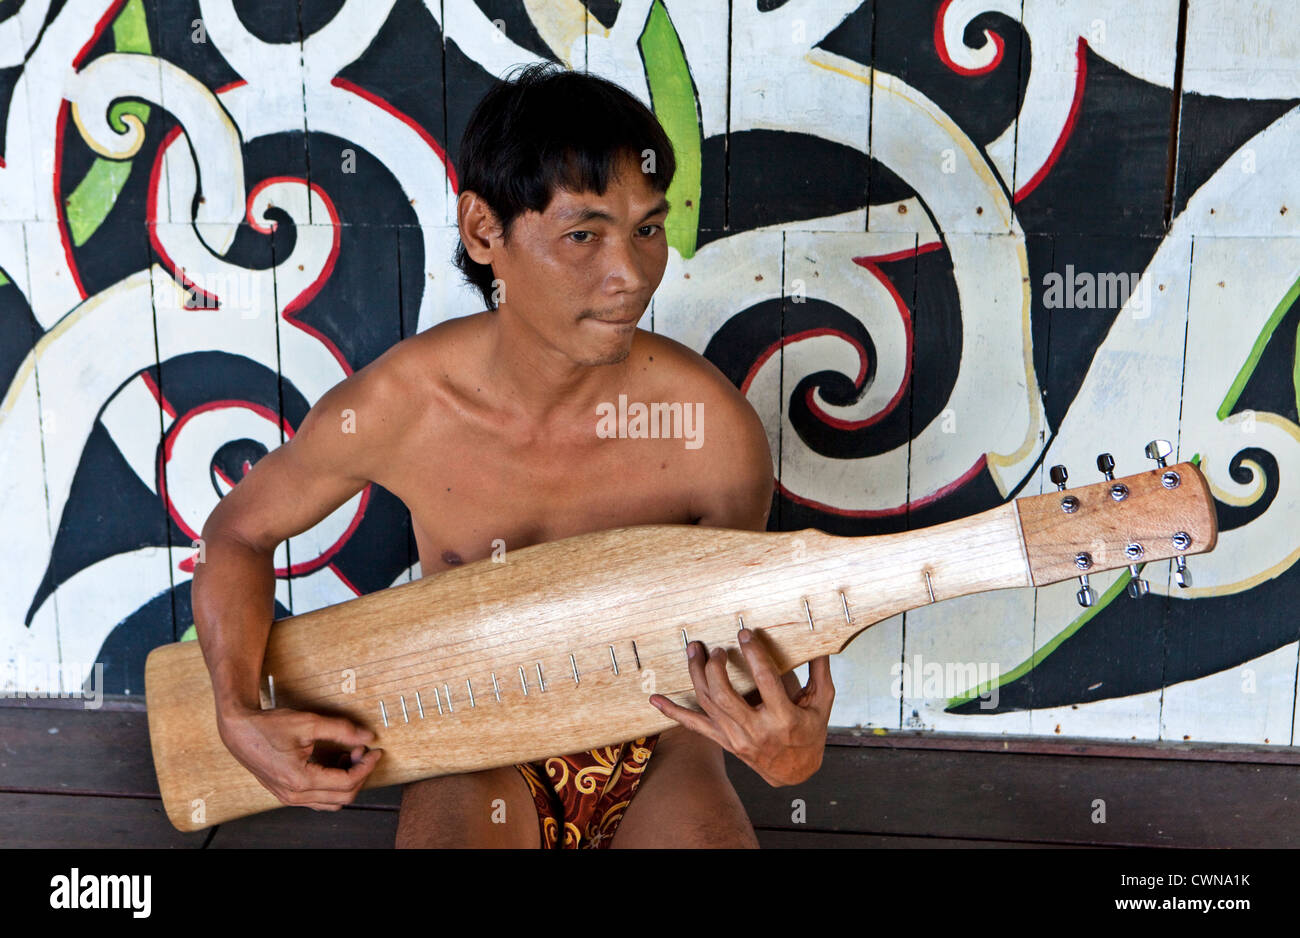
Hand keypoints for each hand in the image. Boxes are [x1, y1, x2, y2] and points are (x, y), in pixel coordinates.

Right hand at [216, 705, 382, 810]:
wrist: (239, 731)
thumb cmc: (269, 726)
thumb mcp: (309, 722)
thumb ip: (342, 730)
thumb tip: (366, 737)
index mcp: (301, 780)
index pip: (347, 782)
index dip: (366, 766)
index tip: (375, 751)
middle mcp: (294, 795)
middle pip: (343, 796)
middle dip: (359, 773)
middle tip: (361, 751)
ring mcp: (289, 797)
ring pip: (332, 801)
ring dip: (346, 782)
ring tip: (347, 755)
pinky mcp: (286, 794)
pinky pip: (318, 799)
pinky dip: (332, 785)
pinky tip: (333, 763)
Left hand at [648, 628, 833, 786]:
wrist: (796, 772)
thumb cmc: (810, 732)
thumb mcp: (822, 703)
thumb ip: (820, 671)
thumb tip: (820, 640)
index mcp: (783, 717)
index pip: (765, 680)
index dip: (753, 654)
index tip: (744, 633)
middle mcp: (757, 730)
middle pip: (725, 694)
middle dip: (715, 666)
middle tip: (715, 648)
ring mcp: (736, 737)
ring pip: (708, 703)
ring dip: (696, 675)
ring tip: (694, 651)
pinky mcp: (724, 741)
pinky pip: (694, 726)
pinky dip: (673, 712)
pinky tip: (656, 699)